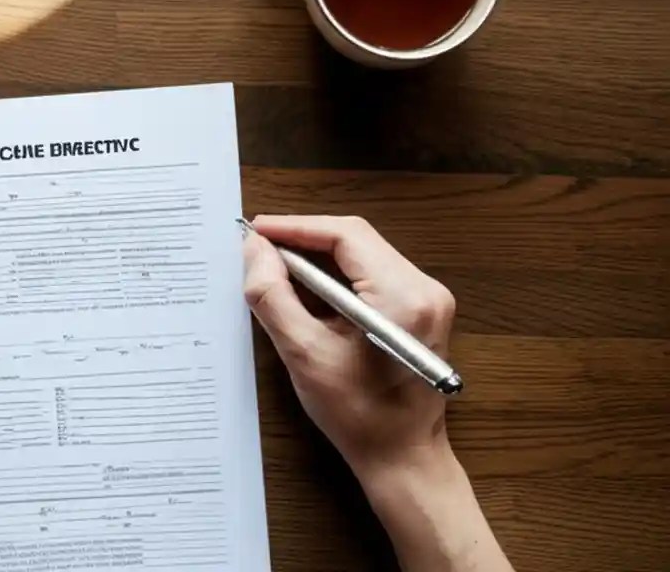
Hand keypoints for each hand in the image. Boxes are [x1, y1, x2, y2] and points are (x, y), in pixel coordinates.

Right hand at [243, 214, 455, 477]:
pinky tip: (307, 284)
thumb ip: (273, 296)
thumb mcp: (303, 354)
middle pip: (356, 240)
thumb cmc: (358, 415)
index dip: (296, 228)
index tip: (257, 230)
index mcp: (403, 298)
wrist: (402, 456)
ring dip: (319, 255)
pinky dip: (337, 274)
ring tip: (277, 263)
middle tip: (260, 246)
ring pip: (364, 254)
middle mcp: (425, 289)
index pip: (345, 236)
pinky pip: (374, 273)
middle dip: (305, 238)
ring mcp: (429, 298)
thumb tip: (254, 251)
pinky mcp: (423, 309)